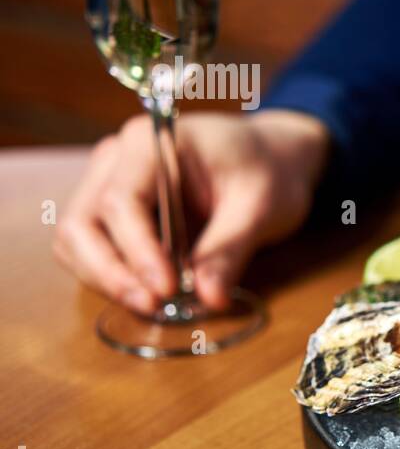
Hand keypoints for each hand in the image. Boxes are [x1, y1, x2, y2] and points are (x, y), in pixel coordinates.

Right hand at [54, 110, 329, 312]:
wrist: (270, 159)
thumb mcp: (261, 206)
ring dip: (108, 279)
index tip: (166, 289)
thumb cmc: (267, 170)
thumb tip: (209, 299)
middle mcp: (117, 159)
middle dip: (110, 272)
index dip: (138, 251)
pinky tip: (150, 294)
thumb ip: (230, 249)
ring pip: (79, 241)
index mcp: (152, 143)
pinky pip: (95, 250)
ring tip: (154, 305)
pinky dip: (115, 276)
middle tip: (152, 305)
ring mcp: (109, 184)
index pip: (121, 201)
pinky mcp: (114, 212)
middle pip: (83, 223)